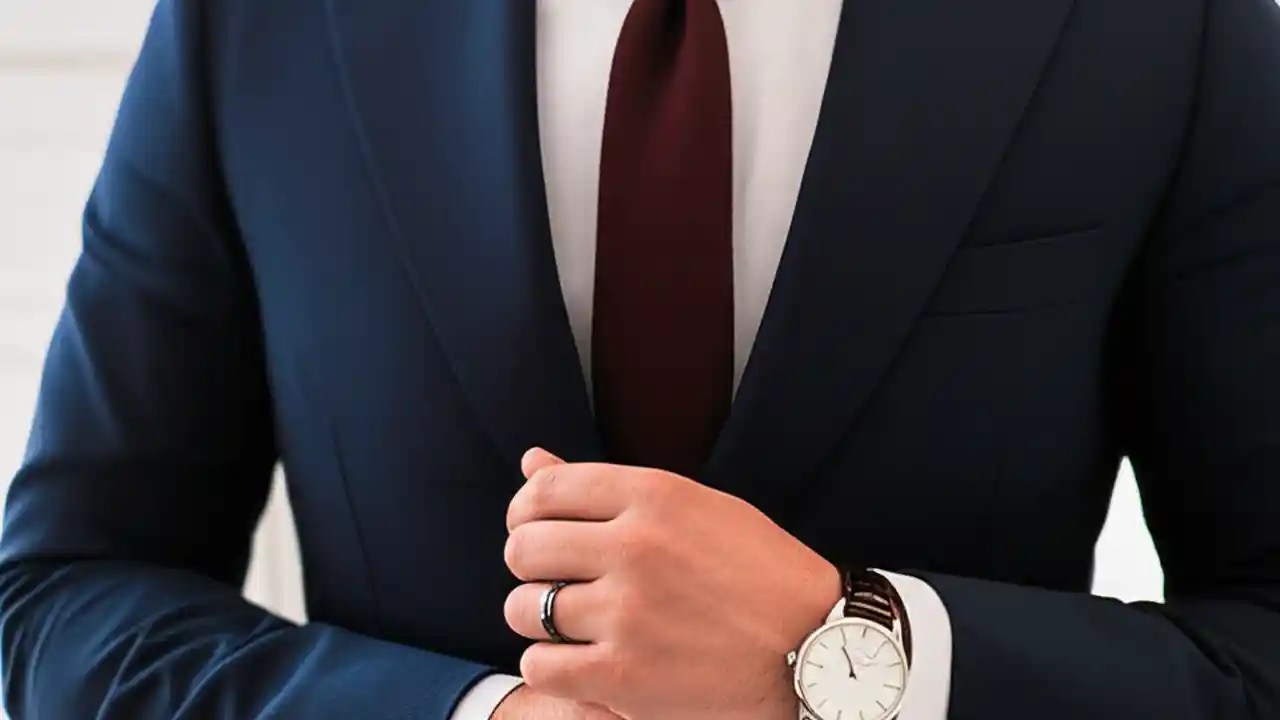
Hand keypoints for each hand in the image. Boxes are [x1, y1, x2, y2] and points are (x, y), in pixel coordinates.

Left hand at [503, 448, 840, 719]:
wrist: (816, 646)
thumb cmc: (759, 572)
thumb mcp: (694, 508)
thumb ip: (607, 490)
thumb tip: (531, 463)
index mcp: (655, 495)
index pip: (545, 490)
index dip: (525, 510)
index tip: (535, 527)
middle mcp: (635, 548)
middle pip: (522, 548)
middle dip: (530, 564)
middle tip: (556, 578)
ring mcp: (628, 614)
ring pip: (524, 610)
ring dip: (538, 617)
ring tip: (571, 622)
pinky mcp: (624, 676)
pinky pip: (540, 666)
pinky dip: (550, 666)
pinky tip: (578, 660)